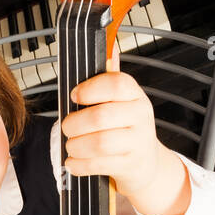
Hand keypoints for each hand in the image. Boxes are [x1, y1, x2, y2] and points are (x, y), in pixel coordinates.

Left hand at [61, 42, 190, 214]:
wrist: (147, 164)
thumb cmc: (126, 130)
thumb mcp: (122, 103)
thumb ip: (110, 81)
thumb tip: (108, 49)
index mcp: (135, 96)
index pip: (116, 84)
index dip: (90, 89)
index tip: (74, 95)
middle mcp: (140, 117)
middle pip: (101, 116)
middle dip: (75, 123)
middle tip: (67, 127)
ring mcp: (138, 142)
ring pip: (99, 142)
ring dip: (76, 145)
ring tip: (71, 145)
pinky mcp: (130, 164)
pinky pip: (98, 164)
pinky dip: (79, 164)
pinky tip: (73, 162)